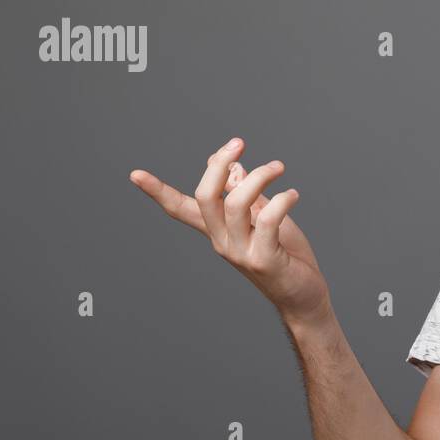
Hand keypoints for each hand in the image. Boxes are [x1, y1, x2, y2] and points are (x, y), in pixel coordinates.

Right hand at [129, 137, 332, 323]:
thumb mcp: (263, 218)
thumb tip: (233, 167)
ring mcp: (240, 252)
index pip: (180, 209)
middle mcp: (222, 241)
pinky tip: (293, 194)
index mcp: (217, 229)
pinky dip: (283, 200)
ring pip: (236, 203)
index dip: (158, 192)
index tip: (134, 174)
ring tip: (279, 168)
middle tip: (239, 143)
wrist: (304, 296)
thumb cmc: (285, 254)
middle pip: (205, 197)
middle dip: (219, 164)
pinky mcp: (264, 260)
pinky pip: (269, 220)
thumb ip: (246, 195)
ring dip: (259, 177)